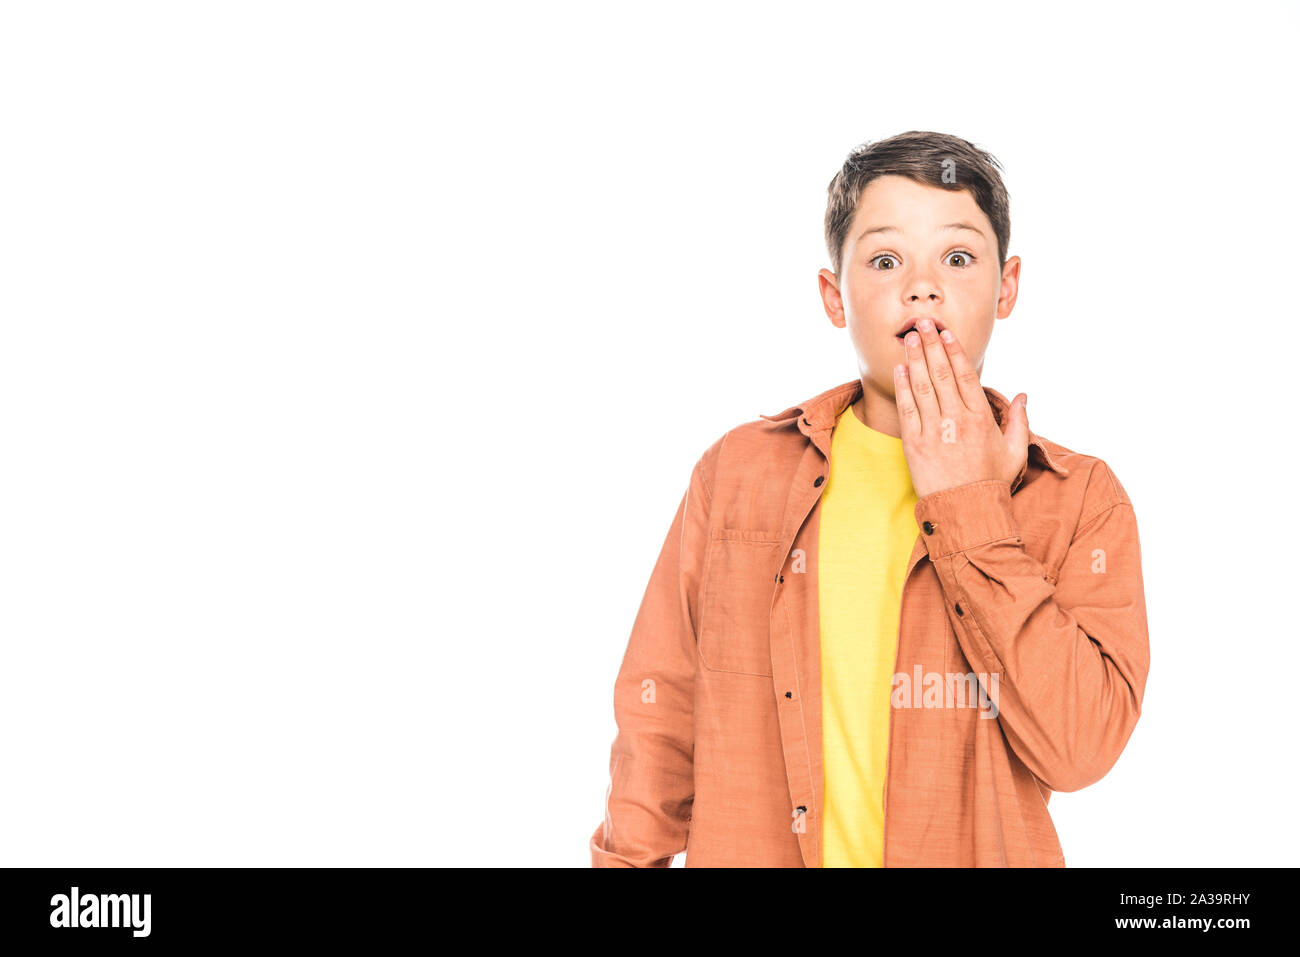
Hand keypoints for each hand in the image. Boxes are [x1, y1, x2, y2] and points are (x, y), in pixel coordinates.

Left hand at [893, 319, 1028, 498]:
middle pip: (941, 373)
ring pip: (922, 386)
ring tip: (910, 338)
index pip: (966, 375)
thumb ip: (1019, 421)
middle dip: (931, 345)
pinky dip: (902, 386)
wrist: (966, 511)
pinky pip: (906, 409)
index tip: (947, 333)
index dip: (955, 351)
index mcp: (980, 418)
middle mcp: (956, 420)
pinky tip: (899, 368)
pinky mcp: (913, 443)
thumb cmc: (991, 482)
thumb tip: (1024, 395)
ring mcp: (933, 431)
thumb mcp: (1014, 452)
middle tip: (923, 323)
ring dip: (915, 359)